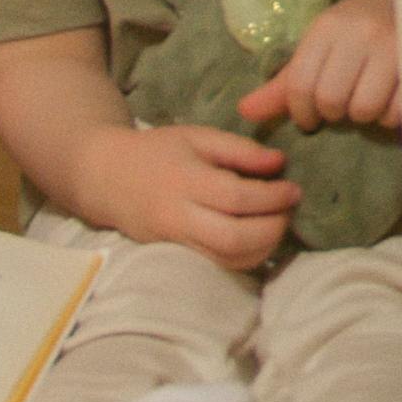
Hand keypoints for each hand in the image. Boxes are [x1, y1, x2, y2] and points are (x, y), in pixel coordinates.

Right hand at [86, 118, 300, 272]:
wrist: (107, 179)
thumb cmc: (156, 152)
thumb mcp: (196, 137)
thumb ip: (239, 149)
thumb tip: (280, 163)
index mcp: (184, 180)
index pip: (236, 198)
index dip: (272, 197)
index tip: (294, 189)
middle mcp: (178, 217)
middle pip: (234, 238)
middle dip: (272, 228)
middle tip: (289, 210)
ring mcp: (176, 242)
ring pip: (228, 259)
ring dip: (264, 247)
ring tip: (277, 223)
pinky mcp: (177, 256)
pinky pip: (218, 265)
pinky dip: (246, 257)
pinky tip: (259, 238)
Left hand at [239, 0, 401, 134]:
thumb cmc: (360, 31)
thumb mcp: (320, 47)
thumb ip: (285, 84)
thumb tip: (245, 113)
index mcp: (328, 27)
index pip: (299, 85)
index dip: (302, 112)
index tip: (310, 118)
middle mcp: (360, 33)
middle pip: (331, 100)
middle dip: (335, 112)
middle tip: (344, 103)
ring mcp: (394, 48)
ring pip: (364, 110)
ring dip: (364, 115)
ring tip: (368, 99)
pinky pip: (396, 113)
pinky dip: (391, 116)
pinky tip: (391, 100)